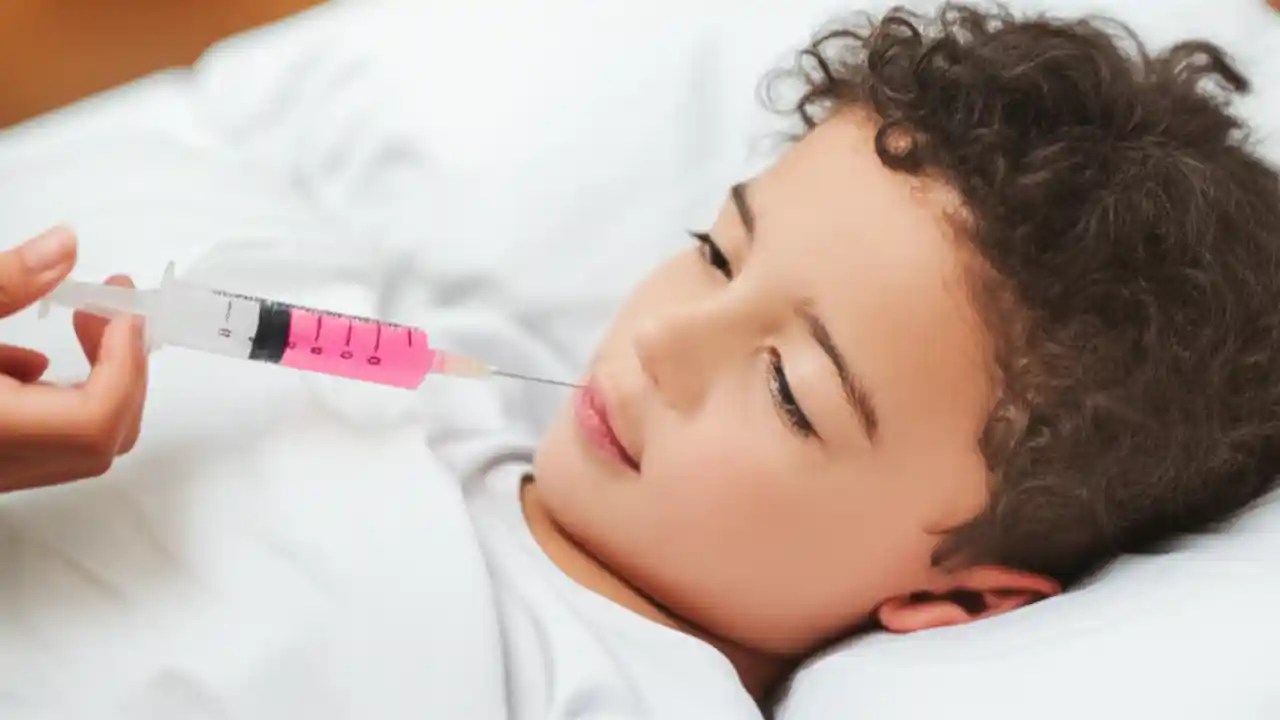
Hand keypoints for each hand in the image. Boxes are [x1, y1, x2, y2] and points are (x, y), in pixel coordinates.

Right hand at [0, 226, 147, 492]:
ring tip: (83, 324)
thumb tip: (66, 245)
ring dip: (94, 385)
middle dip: (122, 371)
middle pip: (100, 439)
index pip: (94, 420)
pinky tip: (25, 360)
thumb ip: (6, 281)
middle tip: (109, 312)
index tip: (120, 313)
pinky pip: (42, 448)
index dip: (123, 365)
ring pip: (76, 448)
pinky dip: (56, 403)